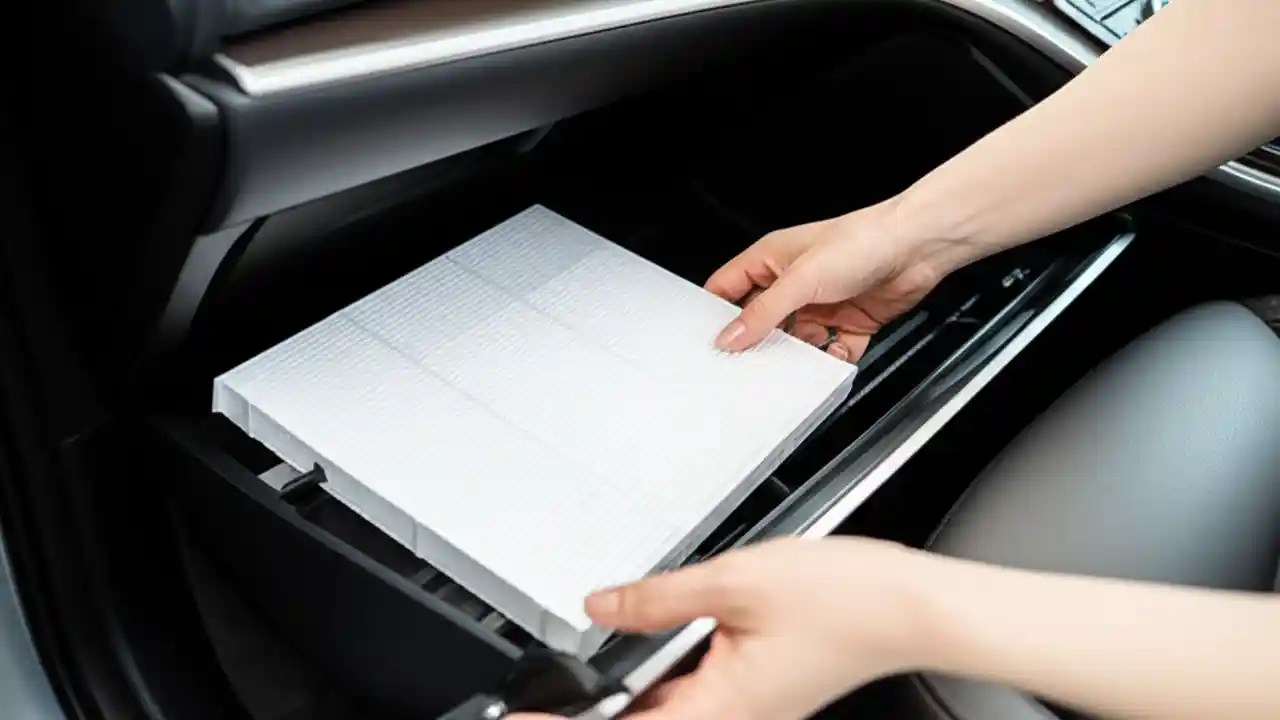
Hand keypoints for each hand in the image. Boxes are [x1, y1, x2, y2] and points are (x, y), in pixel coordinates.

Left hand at [509, 536, 930, 719]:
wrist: (909, 606)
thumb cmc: (846, 600)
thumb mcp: (734, 582)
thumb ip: (656, 600)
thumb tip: (602, 607)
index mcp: (721, 708)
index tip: (527, 712)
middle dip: (595, 704)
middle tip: (545, 689)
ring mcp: (748, 710)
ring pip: (667, 709)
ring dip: (628, 692)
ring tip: (589, 663)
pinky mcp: (759, 693)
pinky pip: (694, 693)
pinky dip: (663, 676)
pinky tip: (650, 645)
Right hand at [707, 197, 975, 360]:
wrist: (917, 248)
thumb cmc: (861, 242)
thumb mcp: (800, 280)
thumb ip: (763, 312)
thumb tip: (729, 337)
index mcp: (772, 260)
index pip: (728, 288)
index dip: (714, 313)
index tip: (707, 343)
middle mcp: (793, 281)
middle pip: (761, 320)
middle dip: (755, 343)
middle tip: (743, 369)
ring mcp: (821, 302)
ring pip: (796, 340)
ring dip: (794, 356)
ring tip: (786, 374)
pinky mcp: (848, 319)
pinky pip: (831, 349)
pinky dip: (830, 359)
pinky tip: (829, 363)